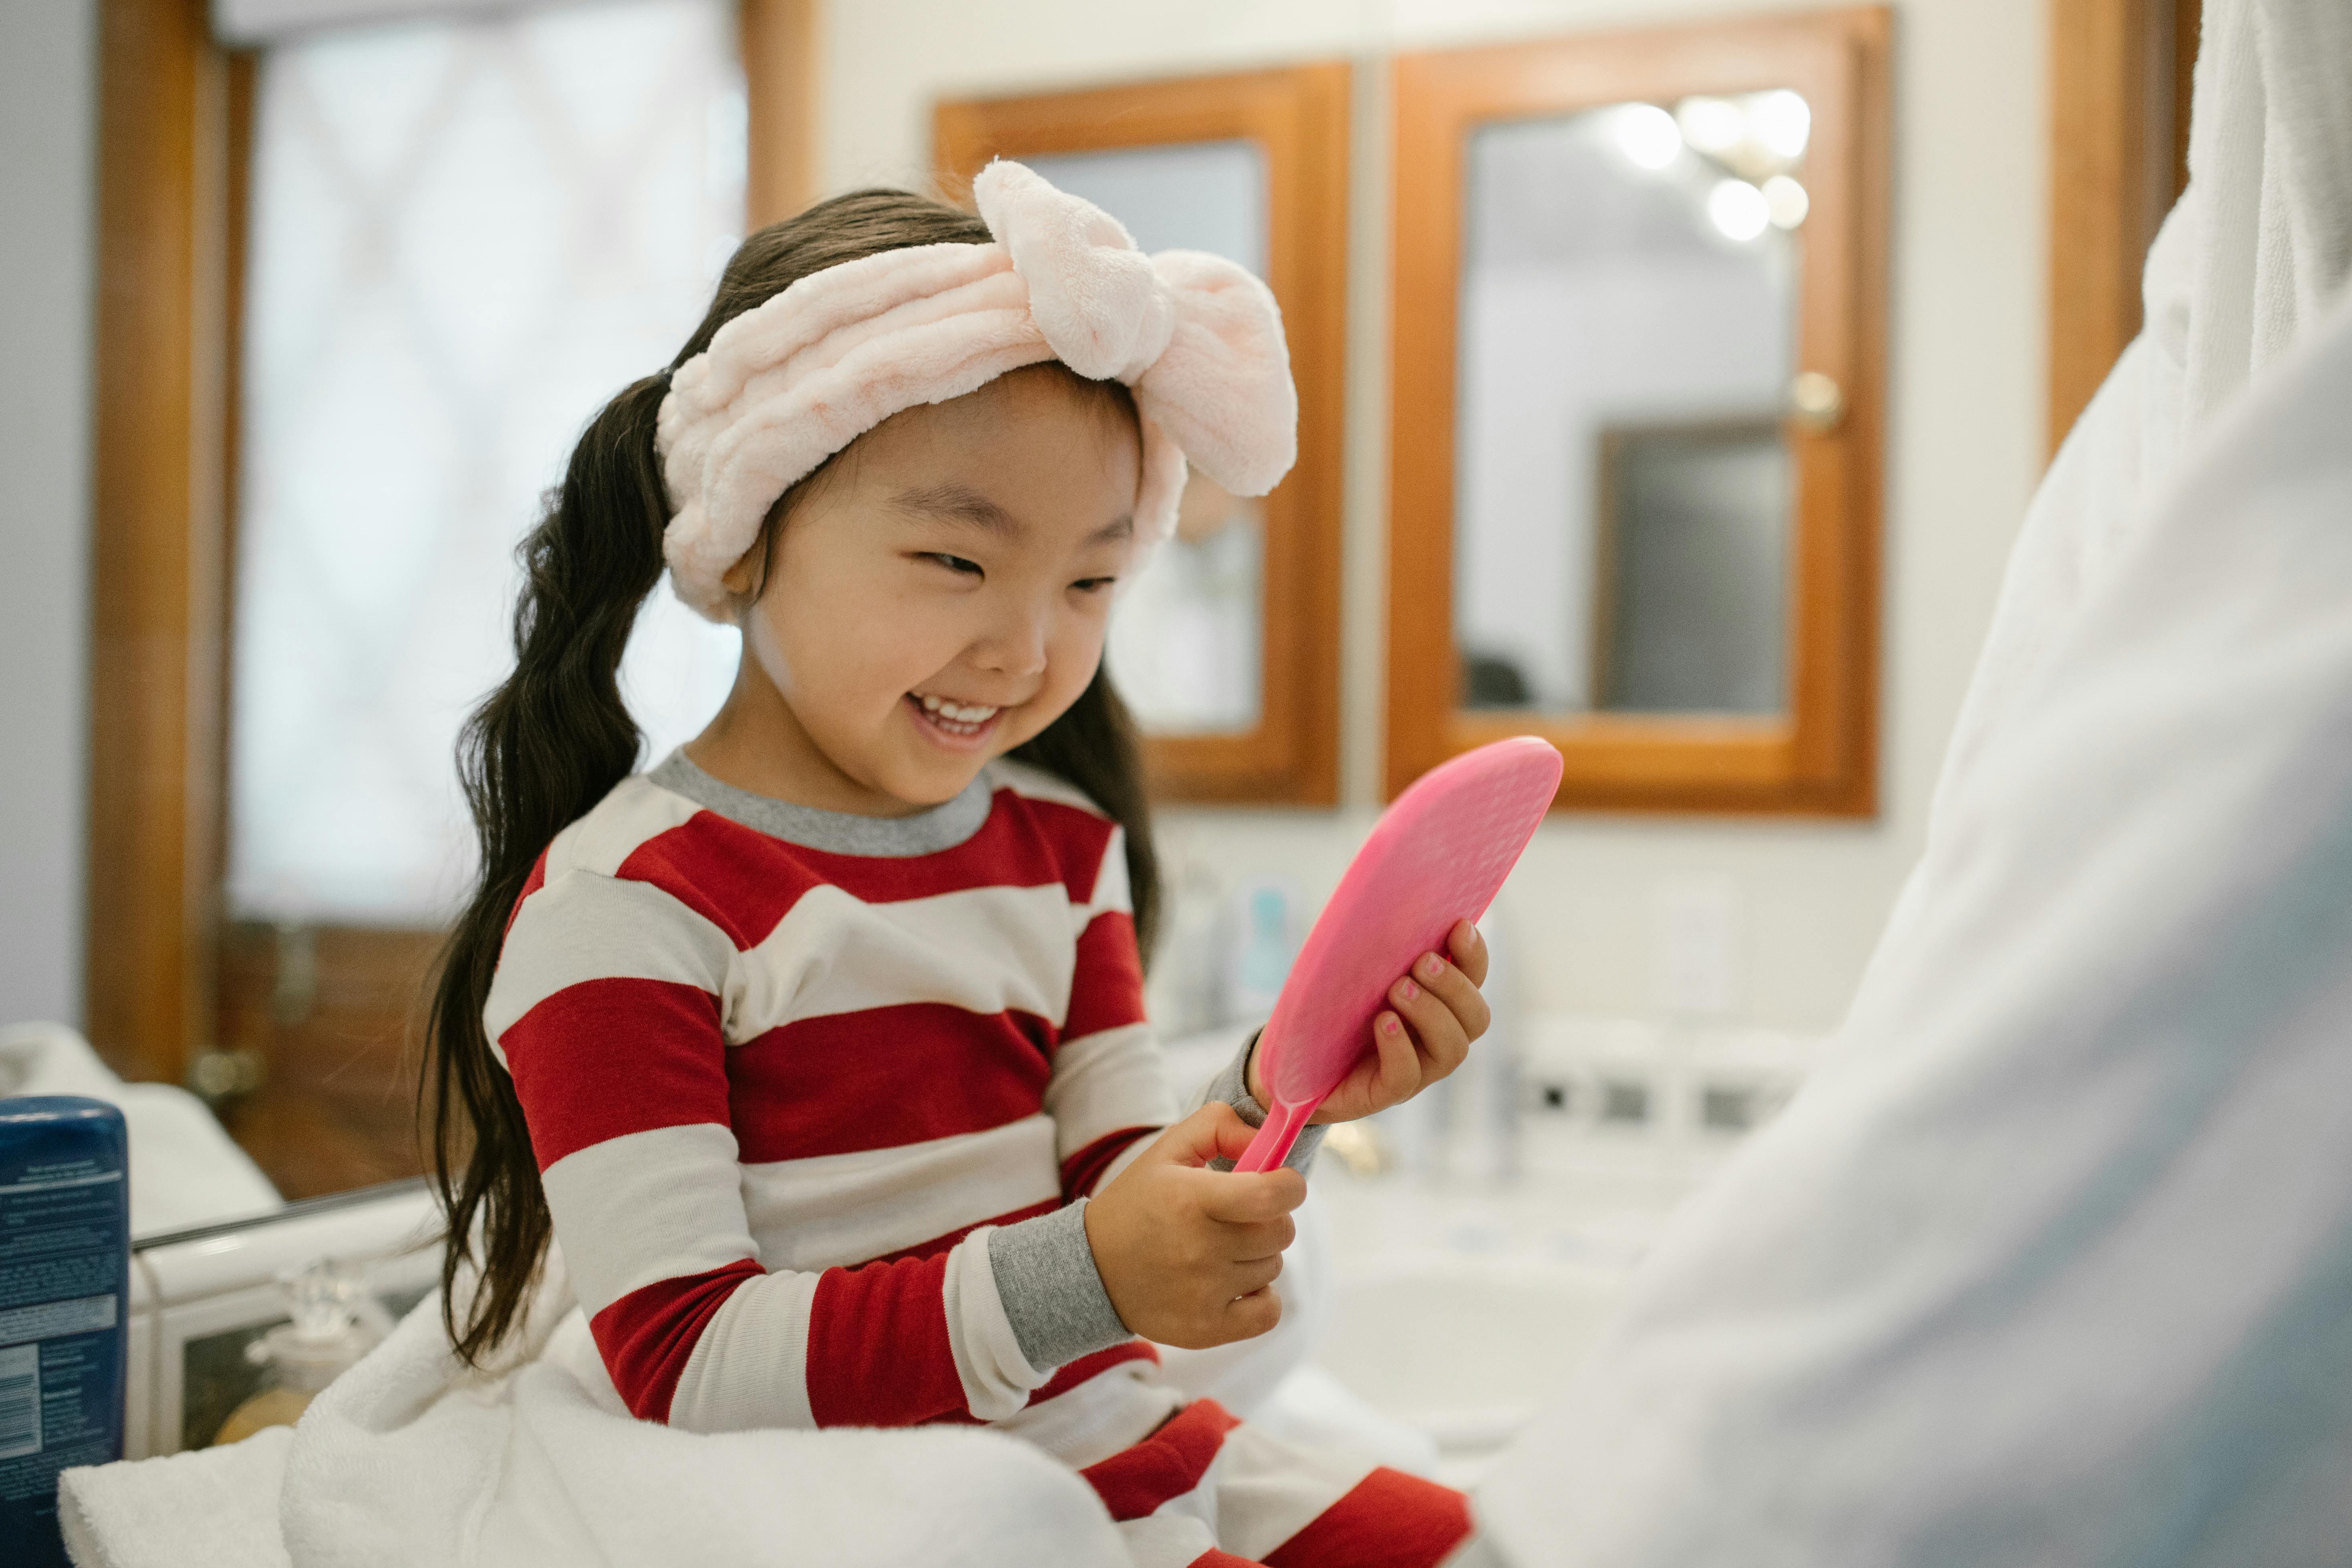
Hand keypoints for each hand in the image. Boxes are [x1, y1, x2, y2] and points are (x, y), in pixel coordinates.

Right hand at [1083, 1103, 1305, 1348]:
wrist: (1091, 1269)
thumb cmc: (1138, 1203)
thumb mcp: (1169, 1149)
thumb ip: (1220, 1126)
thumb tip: (1264, 1140)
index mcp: (1191, 1200)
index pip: (1272, 1196)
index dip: (1289, 1186)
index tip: (1280, 1184)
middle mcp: (1200, 1249)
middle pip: (1280, 1232)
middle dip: (1270, 1218)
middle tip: (1240, 1217)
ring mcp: (1204, 1294)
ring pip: (1273, 1267)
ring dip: (1258, 1255)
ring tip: (1222, 1248)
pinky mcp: (1206, 1329)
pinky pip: (1269, 1312)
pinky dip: (1261, 1297)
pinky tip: (1235, 1282)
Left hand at [1249, 918, 1491, 1125]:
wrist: (1293, 1060)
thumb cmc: (1330, 1008)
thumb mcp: (1354, 970)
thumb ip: (1379, 946)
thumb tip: (1389, 904)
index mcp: (1439, 1003)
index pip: (1474, 979)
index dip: (1474, 954)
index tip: (1458, 926)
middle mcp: (1437, 1039)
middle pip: (1476, 1018)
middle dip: (1455, 986)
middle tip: (1422, 963)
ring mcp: (1417, 1070)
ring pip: (1452, 1049)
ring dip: (1431, 1013)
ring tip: (1397, 989)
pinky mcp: (1386, 1092)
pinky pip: (1407, 1076)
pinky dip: (1399, 1046)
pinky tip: (1383, 1022)